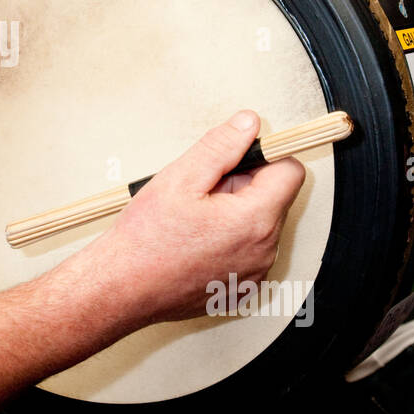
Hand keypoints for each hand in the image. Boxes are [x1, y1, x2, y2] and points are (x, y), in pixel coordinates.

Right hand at [50, 110, 305, 340]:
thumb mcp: (180, 178)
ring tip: (195, 220)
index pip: (290, 172)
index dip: (264, 158)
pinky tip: (197, 243)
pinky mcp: (241, 288)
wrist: (123, 287)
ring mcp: (254, 274)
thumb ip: (222, 146)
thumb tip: (249, 124)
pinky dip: (230, 242)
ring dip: (237, 214)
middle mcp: (264, 251)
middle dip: (244, 187)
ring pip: (260, 226)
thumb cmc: (147, 238)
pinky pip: (249, 252)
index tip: (235, 161)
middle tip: (201, 193)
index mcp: (255, 220)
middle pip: (274, 199)